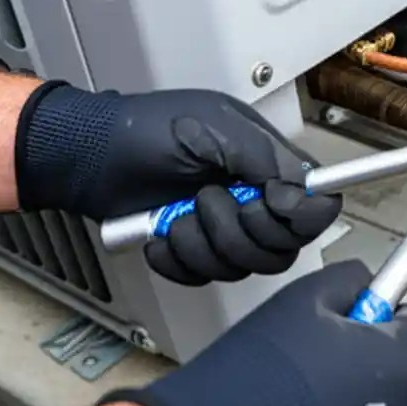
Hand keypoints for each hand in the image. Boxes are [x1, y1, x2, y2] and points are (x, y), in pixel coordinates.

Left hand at [14, 81, 341, 284]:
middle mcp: (253, 198)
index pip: (318, 202)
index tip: (269, 205)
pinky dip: (179, 260)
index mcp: (267, 164)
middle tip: (208, 199)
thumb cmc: (142, 131)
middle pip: (283, 246)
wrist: (88, 157)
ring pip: (243, 266)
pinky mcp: (196, 251)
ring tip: (179, 216)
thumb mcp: (211, 128)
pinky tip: (163, 235)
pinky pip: (205, 277)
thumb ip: (263, 156)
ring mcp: (225, 228)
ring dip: (204, 244)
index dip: (302, 215)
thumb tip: (298, 191)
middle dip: (240, 231)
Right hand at [102, 260, 406, 405]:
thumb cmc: (264, 372)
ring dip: (362, 390)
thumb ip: (350, 281)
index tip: (363, 314)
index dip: (392, 315)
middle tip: (326, 350)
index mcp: (406, 358)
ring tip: (309, 387)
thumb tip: (364, 282)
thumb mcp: (308, 298)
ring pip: (388, 402)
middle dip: (375, 352)